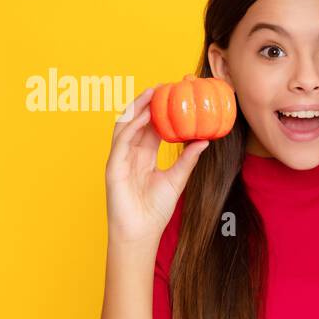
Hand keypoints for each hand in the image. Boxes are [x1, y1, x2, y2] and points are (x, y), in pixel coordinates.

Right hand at [105, 86, 208, 261]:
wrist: (141, 232)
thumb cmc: (155, 210)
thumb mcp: (177, 179)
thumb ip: (188, 159)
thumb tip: (205, 141)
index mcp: (144, 155)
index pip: (151, 126)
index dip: (161, 110)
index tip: (175, 95)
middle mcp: (131, 153)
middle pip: (137, 121)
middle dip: (148, 102)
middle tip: (165, 86)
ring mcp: (120, 158)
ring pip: (125, 125)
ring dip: (137, 107)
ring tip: (152, 92)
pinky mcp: (113, 166)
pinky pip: (121, 141)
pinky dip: (131, 126)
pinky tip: (143, 116)